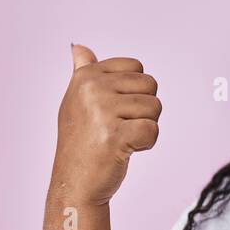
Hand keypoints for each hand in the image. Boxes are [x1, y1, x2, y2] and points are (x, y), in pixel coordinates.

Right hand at [52, 43, 162, 205]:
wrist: (75, 182)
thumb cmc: (81, 142)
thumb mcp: (76, 100)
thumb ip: (83, 72)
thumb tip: (79, 48)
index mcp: (85, 76)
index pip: (137, 67)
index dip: (135, 91)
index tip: (114, 110)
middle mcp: (92, 89)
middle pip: (150, 85)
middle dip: (143, 109)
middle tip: (118, 127)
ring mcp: (102, 111)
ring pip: (154, 107)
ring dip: (143, 127)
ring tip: (119, 139)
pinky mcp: (114, 135)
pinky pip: (153, 130)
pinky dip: (145, 144)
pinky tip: (124, 150)